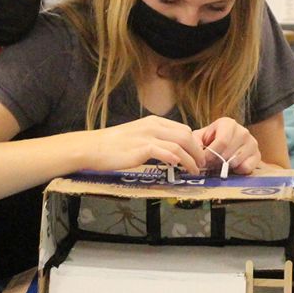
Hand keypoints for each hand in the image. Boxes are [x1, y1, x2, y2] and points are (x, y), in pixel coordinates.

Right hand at [83, 115, 207, 172]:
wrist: (92, 148)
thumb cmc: (112, 145)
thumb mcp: (137, 136)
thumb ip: (154, 139)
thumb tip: (170, 151)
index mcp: (153, 122)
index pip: (182, 129)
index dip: (194, 143)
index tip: (198, 155)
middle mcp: (153, 126)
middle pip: (185, 135)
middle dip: (197, 151)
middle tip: (201, 164)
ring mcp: (147, 136)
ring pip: (180, 144)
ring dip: (191, 159)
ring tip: (194, 170)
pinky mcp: (142, 148)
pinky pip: (166, 152)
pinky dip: (177, 159)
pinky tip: (179, 167)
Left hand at [193, 117, 260, 174]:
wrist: (225, 143)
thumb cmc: (211, 140)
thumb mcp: (200, 137)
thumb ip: (195, 142)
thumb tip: (197, 152)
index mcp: (228, 123)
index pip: (222, 142)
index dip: (211, 154)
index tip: (204, 160)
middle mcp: (243, 131)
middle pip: (228, 153)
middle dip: (216, 162)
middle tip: (211, 163)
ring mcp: (252, 143)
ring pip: (236, 162)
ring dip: (225, 166)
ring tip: (221, 162)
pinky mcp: (257, 155)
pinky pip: (246, 168)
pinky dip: (237, 171)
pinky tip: (232, 166)